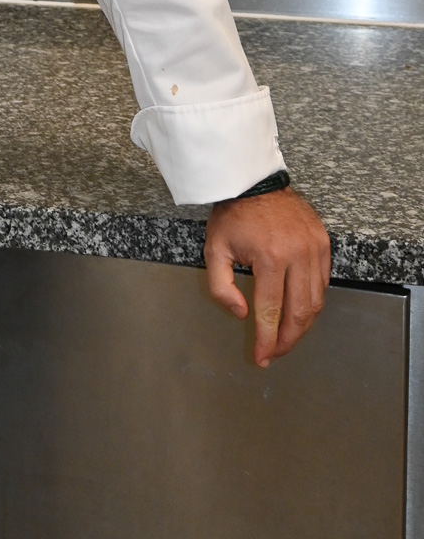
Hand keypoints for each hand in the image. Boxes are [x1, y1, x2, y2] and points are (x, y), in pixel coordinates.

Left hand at [204, 187, 329, 366]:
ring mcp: (314, 248)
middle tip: (276, 353)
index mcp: (270, 257)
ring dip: (303, 325)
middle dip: (288, 340)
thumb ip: (221, 287)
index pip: (270, 311)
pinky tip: (300, 309)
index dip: (267, 340)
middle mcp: (297, 254)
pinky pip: (323, 282)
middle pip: (299, 313)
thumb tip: (242, 314)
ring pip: (316, 301)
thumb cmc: (233, 214)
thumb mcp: (214, 250)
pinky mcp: (323, 242)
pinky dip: (313, 301)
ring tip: (287, 336)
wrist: (254, 181)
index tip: (262, 357)